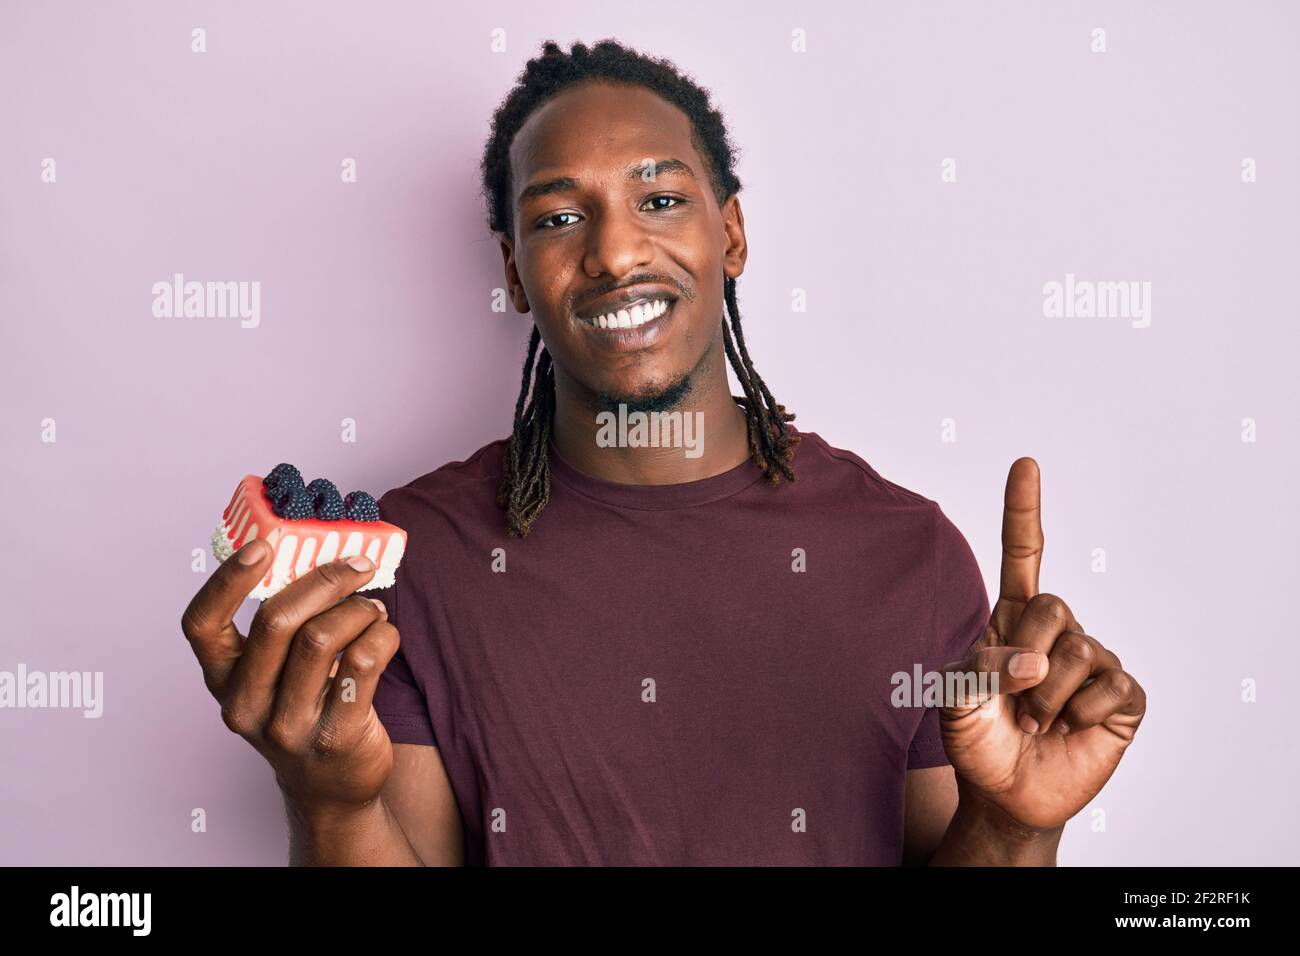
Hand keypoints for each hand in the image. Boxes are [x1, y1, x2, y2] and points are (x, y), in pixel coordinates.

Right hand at [180, 540, 401, 821]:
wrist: (333, 786)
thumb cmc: (306, 707)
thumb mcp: (276, 672)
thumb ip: (285, 623)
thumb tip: (319, 552)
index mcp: (223, 678)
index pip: (201, 625)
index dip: (227, 581)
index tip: (263, 546)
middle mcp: (245, 704)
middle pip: (276, 621)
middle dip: (323, 580)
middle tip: (357, 565)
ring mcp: (287, 726)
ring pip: (322, 638)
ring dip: (358, 608)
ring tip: (373, 608)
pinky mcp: (335, 738)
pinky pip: (362, 664)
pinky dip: (381, 635)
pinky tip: (385, 633)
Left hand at [938, 458, 1146, 831]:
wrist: (1004, 793)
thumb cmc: (977, 737)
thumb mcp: (955, 699)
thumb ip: (981, 668)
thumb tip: (1037, 661)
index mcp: (1012, 620)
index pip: (1023, 555)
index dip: (1024, 511)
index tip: (1026, 465)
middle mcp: (1057, 631)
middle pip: (1054, 604)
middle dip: (1027, 652)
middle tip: (1014, 701)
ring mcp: (1094, 661)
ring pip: (1080, 651)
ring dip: (1047, 699)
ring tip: (1036, 722)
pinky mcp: (1123, 696)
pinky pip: (1112, 687)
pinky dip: (1081, 715)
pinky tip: (1072, 730)